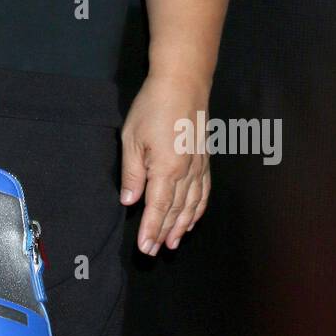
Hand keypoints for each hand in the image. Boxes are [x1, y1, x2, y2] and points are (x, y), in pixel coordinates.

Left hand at [119, 73, 210, 254]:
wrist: (183, 83)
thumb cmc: (153, 107)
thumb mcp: (132, 139)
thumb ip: (132, 173)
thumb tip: (130, 201)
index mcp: (166, 169)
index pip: (158, 208)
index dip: (151, 229)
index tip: (144, 248)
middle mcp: (187, 172)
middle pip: (176, 210)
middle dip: (164, 232)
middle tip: (154, 252)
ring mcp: (199, 165)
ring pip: (193, 204)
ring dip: (183, 225)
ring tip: (173, 242)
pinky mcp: (205, 158)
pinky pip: (204, 190)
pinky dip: (199, 208)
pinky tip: (193, 216)